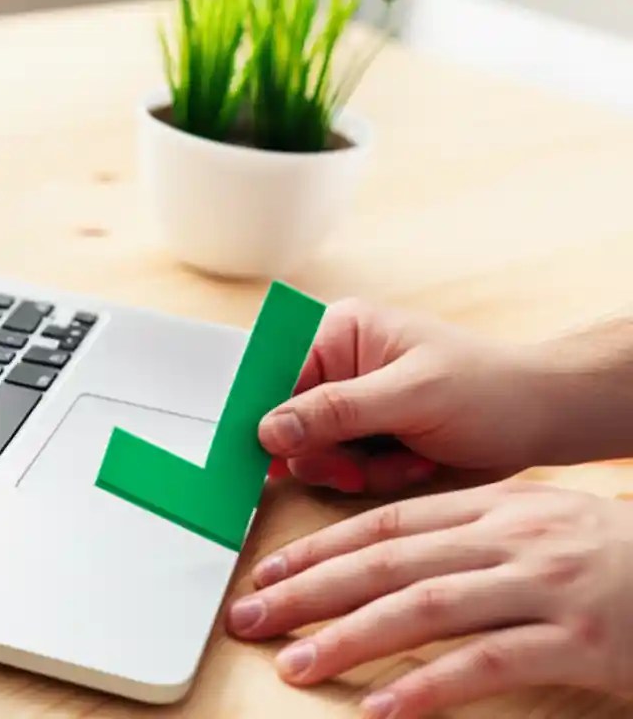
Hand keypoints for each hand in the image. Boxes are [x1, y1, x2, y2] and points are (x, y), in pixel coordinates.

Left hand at [228, 480, 632, 717]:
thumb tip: (385, 560)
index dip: (320, 547)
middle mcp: (514, 538)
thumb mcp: (541, 527)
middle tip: (251, 616)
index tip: (268, 573)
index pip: (388, 521)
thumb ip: (469, 536)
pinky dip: (427, 688)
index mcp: (499, 506)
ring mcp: (547, 588)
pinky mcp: (580, 643)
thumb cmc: (618, 559)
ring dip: (349, 637)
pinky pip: (486, 665)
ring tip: (294, 663)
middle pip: (389, 560)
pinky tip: (379, 709)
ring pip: (425, 608)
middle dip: (311, 590)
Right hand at [259, 299, 550, 493]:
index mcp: (340, 333)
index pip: (276, 373)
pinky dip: (374, 478)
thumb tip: (268, 430)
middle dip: (324, 453)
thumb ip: (336, 410)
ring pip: (313, 454)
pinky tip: (413, 465)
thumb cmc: (491, 390)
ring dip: (354, 470)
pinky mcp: (368, 440)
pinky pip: (342, 472)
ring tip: (404, 460)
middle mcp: (338, 367)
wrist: (545, 421)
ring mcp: (352, 406)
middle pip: (287, 422)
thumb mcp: (411, 395)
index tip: (267, 453)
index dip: (267, 415)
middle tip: (356, 468)